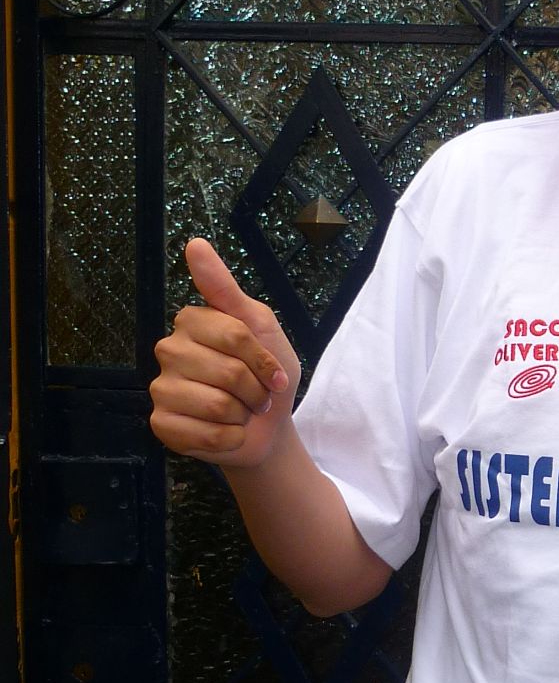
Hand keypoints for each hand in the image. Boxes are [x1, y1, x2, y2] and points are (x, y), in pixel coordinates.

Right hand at [149, 239, 299, 468]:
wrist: (267, 427)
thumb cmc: (265, 375)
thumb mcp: (260, 327)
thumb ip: (226, 288)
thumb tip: (195, 243)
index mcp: (192, 322)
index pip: (234, 334)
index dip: (263, 359)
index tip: (273, 371)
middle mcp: (168, 350)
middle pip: (228, 371)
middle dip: (255, 390)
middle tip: (254, 394)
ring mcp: (160, 388)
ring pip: (216, 404)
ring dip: (243, 415)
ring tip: (240, 411)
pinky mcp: (160, 424)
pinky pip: (204, 433)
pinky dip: (228, 438)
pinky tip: (225, 432)